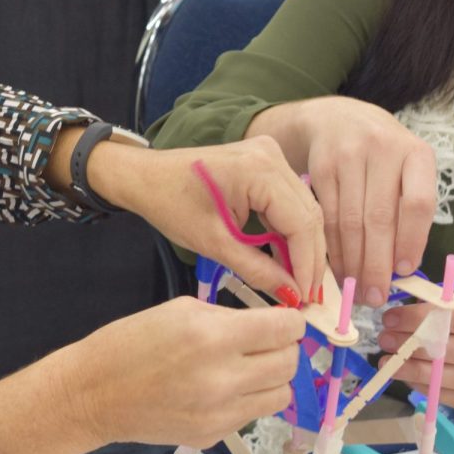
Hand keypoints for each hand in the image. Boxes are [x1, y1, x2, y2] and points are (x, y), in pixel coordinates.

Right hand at [70, 297, 306, 449]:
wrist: (94, 394)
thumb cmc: (129, 343)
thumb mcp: (181, 310)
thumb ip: (229, 317)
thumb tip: (267, 324)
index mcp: (214, 337)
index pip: (285, 330)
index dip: (290, 321)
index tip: (283, 320)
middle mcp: (224, 379)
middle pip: (289, 363)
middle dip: (284, 348)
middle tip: (265, 343)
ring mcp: (220, 414)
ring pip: (281, 395)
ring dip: (272, 378)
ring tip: (248, 369)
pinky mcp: (213, 436)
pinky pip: (252, 415)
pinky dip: (247, 400)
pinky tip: (221, 390)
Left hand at [91, 135, 326, 302]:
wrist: (145, 176)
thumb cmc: (170, 204)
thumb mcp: (214, 243)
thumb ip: (256, 269)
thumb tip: (291, 295)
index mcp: (259, 170)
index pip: (301, 223)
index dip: (306, 264)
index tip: (306, 298)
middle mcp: (272, 156)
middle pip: (308, 215)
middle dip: (309, 258)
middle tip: (308, 296)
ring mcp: (271, 156)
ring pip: (302, 210)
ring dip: (302, 247)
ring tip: (299, 284)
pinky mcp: (266, 163)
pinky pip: (288, 202)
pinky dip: (288, 232)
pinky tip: (287, 260)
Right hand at [249, 96, 435, 308]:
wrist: (336, 118)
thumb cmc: (380, 155)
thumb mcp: (404, 169)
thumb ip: (407, 209)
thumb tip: (400, 269)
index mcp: (416, 153)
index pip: (418, 203)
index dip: (411, 242)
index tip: (404, 272)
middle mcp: (383, 149)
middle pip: (379, 218)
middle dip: (376, 264)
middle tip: (375, 297)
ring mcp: (348, 155)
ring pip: (349, 221)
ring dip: (351, 262)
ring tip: (355, 290)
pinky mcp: (320, 166)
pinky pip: (326, 217)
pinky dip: (330, 248)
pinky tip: (335, 268)